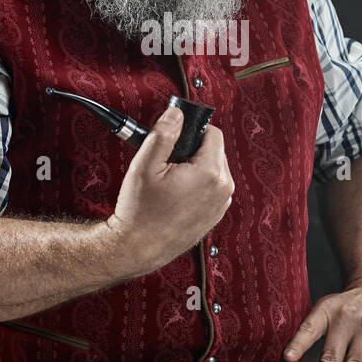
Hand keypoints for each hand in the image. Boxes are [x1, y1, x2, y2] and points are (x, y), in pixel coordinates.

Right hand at [106, 105, 233, 274]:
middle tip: (167, 162)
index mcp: (211, 173)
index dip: (191, 130)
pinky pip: (211, 187)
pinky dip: (197, 184)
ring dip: (195, 167)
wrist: (138, 248)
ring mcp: (222, 204)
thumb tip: (176, 113)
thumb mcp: (145, 165)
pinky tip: (175, 194)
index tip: (174, 137)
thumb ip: (164, 134)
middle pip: (214, 150)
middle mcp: (224, 189)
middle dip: (192, 149)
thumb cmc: (140, 210)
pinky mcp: (216, 215)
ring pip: (213, 168)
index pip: (213, 133)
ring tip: (170, 180)